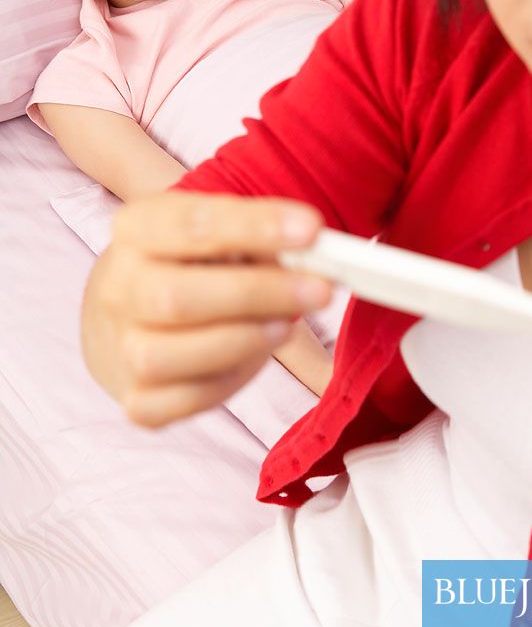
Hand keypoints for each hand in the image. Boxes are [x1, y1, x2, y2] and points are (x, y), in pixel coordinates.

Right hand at [81, 191, 332, 427]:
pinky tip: (253, 357)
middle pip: (176, 297)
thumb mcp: (221, 232)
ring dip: (240, 341)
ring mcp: (120, 346)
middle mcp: (117, 287)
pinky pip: (174, 403)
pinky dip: (222, 384)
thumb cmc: (194, 263)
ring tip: (285, 326)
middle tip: (320, 289)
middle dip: (258, 293)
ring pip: (165, 356)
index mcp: (136, 229)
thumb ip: (262, 240)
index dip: (254, 226)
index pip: (192, 223)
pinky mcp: (135, 398)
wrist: (135, 310)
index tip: (312, 229)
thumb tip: (319, 258)